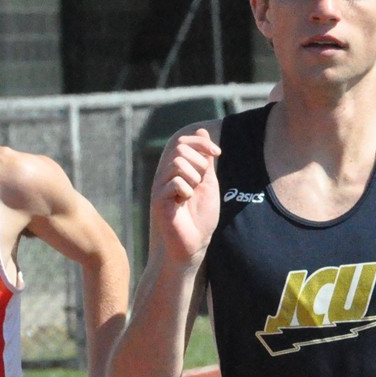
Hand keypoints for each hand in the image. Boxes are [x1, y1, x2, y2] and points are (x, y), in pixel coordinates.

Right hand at [150, 130, 220, 263]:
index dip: (201, 142)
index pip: (182, 141)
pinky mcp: (158, 201)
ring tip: (192, 193)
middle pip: (180, 148)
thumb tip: (202, 131)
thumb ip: (205, 159)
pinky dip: (187, 191)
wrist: (193, 245)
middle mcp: (164, 175)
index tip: (217, 153)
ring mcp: (159, 187)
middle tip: (201, 180)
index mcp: (176, 170)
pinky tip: (184, 203)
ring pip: (177, 163)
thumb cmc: (200, 217)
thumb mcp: (208, 182)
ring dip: (194, 177)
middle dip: (199, 161)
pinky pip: (175, 182)